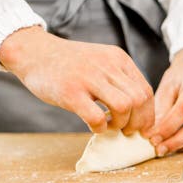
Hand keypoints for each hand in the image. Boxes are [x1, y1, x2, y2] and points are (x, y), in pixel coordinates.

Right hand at [0, 26, 153, 134]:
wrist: (33, 52)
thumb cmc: (69, 64)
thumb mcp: (100, 62)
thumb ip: (119, 80)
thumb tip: (138, 111)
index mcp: (118, 59)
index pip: (146, 90)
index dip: (148, 114)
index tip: (143, 128)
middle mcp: (107, 66)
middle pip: (139, 100)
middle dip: (138, 122)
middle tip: (127, 130)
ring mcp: (89, 78)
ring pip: (124, 107)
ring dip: (121, 124)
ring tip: (110, 126)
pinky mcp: (71, 92)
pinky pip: (96, 117)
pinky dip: (100, 127)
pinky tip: (93, 126)